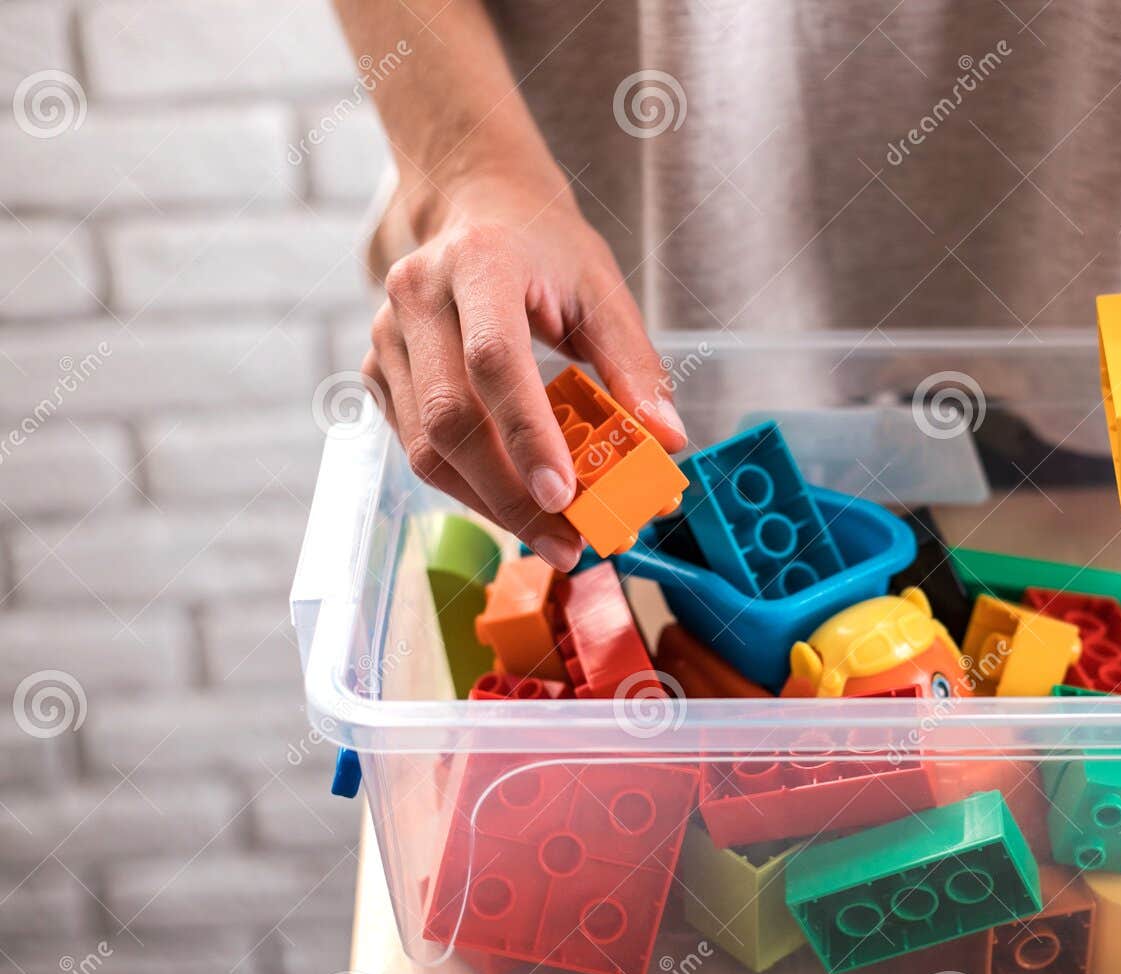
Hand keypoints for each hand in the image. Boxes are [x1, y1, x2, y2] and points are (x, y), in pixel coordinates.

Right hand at [362, 176, 685, 569]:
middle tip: (568, 542)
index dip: (527, 435)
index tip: (564, 497)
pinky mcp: (376, 369)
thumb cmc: (546, 250)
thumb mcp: (604, 290)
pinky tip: (513, 502)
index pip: (493, 361)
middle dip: (511, 496)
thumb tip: (667, 440)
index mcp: (478, 263)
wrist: (476, 206)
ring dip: (489, 504)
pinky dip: (467, 486)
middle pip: (451, 418)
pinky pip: (415, 446)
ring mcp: (386, 334)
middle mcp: (418, 295)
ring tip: (550, 536)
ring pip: (425, 447)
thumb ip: (635, 365)